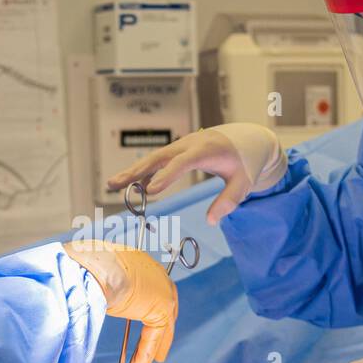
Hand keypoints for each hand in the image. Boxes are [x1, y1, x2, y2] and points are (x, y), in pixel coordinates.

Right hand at [64, 241, 176, 362]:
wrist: (91, 268)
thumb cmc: (82, 267)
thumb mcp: (89, 275)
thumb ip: (94, 285)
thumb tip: (78, 295)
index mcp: (134, 259)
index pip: (146, 285)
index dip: (145, 305)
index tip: (141, 319)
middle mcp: (152, 270)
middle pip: (161, 303)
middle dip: (158, 325)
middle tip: (155, 343)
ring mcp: (161, 287)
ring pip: (161, 322)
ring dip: (152, 345)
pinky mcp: (162, 305)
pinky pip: (156, 334)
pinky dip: (146, 351)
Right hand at [107, 123, 287, 224]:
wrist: (249, 140)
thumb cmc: (246, 162)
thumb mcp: (244, 183)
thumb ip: (229, 201)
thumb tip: (211, 222)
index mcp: (206, 149)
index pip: (182, 162)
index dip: (166, 176)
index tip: (151, 191)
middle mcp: (190, 144)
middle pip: (159, 157)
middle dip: (136, 171)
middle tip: (116, 184)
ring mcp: (182, 145)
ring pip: (154, 158)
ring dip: (133, 171)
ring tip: (113, 184)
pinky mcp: (179, 150)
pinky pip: (159, 160)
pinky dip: (144, 171)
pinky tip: (131, 185)